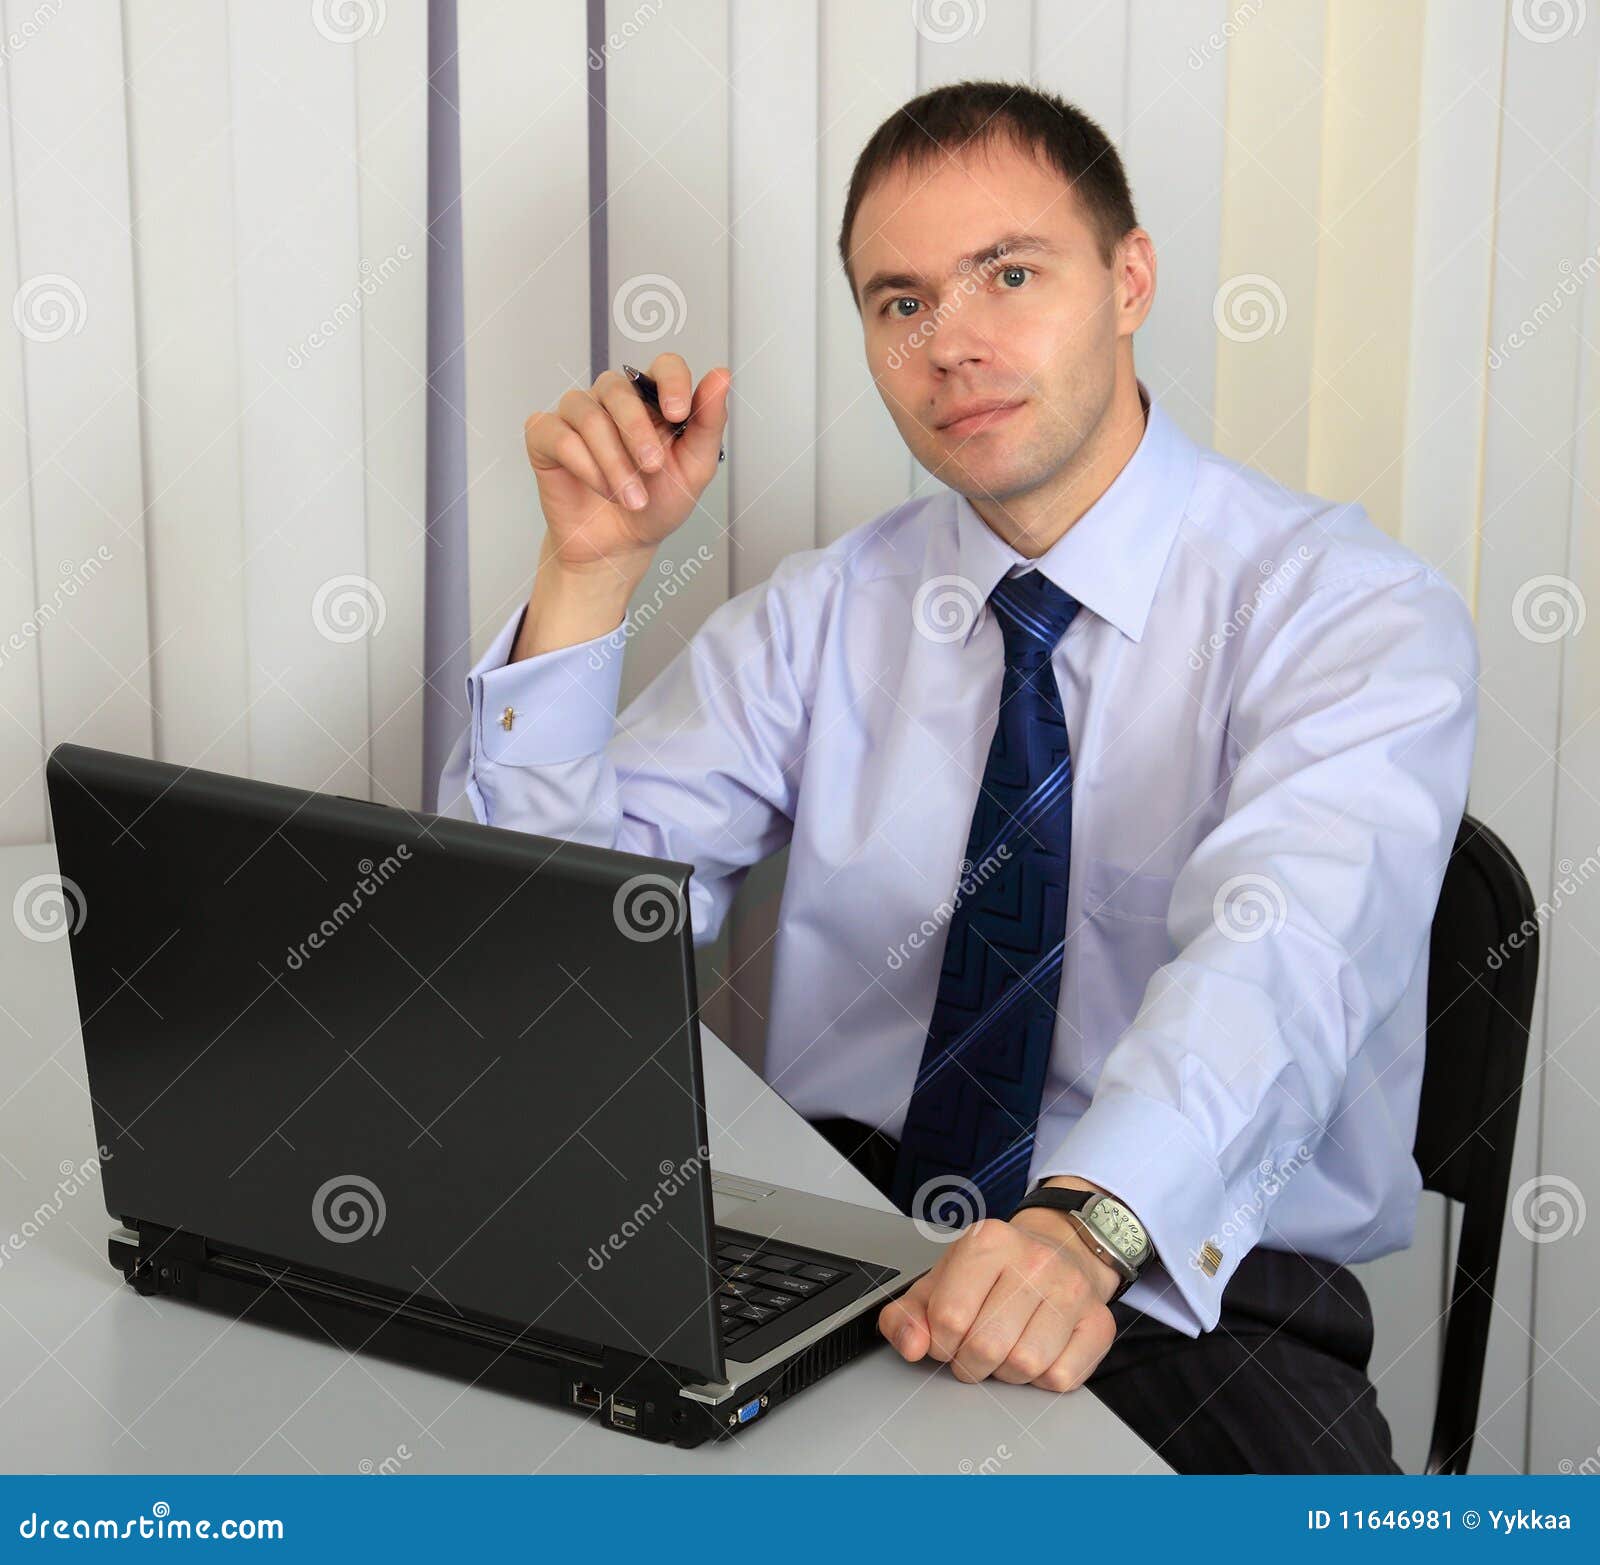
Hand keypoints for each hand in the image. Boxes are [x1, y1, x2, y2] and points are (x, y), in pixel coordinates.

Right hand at [523, 353, 729, 575]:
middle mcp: (613, 399)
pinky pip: (557, 435)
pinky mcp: (545, 436)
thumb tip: (722, 374)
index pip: (664, 365)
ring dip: (613, 461)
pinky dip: (583, 465)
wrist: (620, 546)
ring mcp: (576, 414)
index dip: (671, 381)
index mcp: (653, 399)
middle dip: (637, 432)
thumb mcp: (694, 469)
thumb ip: (708, 422)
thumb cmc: (657, 503)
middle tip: (653, 469)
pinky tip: (598, 488)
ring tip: (631, 498)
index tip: (679, 413)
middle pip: (617, 387)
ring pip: (587, 414)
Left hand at [877, 1190, 1120, 1390]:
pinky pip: (1061, 1378)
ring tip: (1005, 1348)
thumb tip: (910, 1345)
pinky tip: (1038, 1351)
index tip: (946, 1336)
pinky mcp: (1099, 1322)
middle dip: (971, 1362)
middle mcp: (1034, 1259)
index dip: (939, 1342)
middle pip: (986, 1346)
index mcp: (987, 1241)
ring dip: (1007, 1373)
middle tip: (974, 1348)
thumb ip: (908, 1313)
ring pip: (1025, 1365)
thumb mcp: (942, 1280)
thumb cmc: (995, 1271)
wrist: (1061, 1248)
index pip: (948, 1317)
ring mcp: (1071, 1290)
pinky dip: (1042, 1379)